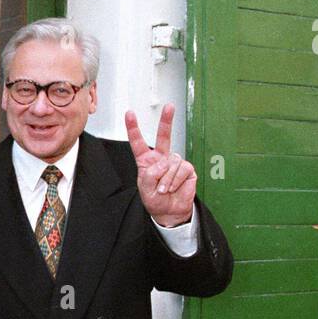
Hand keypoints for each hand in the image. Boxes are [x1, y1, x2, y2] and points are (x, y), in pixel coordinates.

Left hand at [124, 103, 195, 227]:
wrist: (169, 211)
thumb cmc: (155, 199)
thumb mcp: (145, 188)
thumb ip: (150, 174)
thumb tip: (164, 164)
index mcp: (147, 160)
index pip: (138, 142)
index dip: (133, 128)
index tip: (130, 114)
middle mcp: (161, 158)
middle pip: (164, 136)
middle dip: (167, 121)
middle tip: (170, 107)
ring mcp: (175, 162)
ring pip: (171, 162)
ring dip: (166, 179)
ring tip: (164, 189)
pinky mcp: (187, 169)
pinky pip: (181, 170)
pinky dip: (175, 181)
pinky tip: (173, 188)